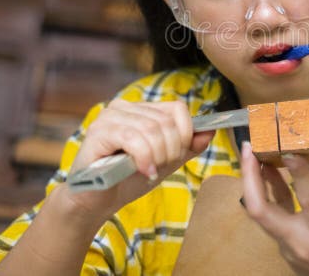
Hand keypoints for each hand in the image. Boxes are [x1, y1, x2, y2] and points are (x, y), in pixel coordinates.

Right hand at [61, 99, 214, 221]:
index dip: (185, 132)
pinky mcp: (98, 132)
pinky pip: (133, 139)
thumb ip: (187, 146)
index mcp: (141, 109)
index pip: (176, 108)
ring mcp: (109, 117)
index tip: (177, 155)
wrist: (97, 201)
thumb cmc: (128, 179)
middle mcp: (124, 107)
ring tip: (150, 171)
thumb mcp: (165, 161)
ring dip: (158, 156)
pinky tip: (144, 171)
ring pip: (152, 129)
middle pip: (166, 121)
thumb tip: (210, 131)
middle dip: (171, 149)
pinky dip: (144, 157)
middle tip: (162, 167)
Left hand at [240, 132, 308, 275]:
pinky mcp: (281, 245)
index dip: (298, 171)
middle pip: (260, 210)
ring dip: (252, 181)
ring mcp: (286, 245)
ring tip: (251, 151)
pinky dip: (266, 191)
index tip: (289, 147)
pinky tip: (266, 168)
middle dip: (249, 176)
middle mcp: (299, 240)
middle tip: (248, 147)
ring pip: (259, 213)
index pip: (308, 199)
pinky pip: (269, 216)